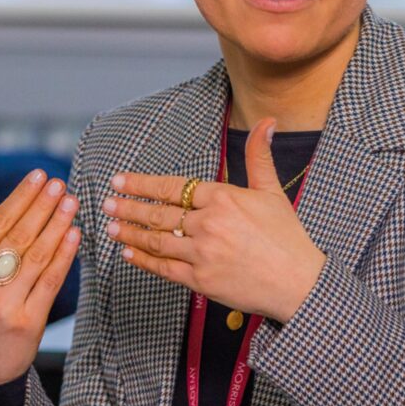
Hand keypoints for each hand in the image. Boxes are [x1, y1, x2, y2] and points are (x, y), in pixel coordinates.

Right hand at [0, 169, 80, 386]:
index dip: (18, 199)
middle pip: (15, 238)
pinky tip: (74, 235)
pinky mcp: (27, 322)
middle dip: (40, 206)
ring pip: (35, 256)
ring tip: (71, 202)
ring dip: (56, 225)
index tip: (37, 176)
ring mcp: (3, 306)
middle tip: (59, 183)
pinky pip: (49, 281)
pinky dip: (63, 255)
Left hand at [102, 119, 326, 321]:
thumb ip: (259, 156)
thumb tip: (266, 122)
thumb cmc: (287, 237)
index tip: (120, 181)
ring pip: (157, 240)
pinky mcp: (201, 281)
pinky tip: (129, 253)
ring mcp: (203, 253)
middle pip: (159, 213)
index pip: (173, 187)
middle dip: (128, 207)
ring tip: (110, 226)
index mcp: (223, 198)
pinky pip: (164, 268)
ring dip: (130, 232)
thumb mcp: (272, 191)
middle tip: (105, 203)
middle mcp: (208, 224)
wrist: (298, 283)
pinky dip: (144, 260)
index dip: (142, 183)